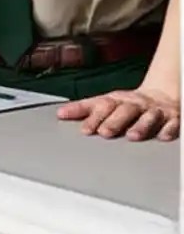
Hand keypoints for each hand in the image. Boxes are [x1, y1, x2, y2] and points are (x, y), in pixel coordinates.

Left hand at [56, 86, 179, 140]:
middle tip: (104, 132)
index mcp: (117, 100)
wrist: (162, 96)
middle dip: (114, 121)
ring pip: (148, 116)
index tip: (84, 129)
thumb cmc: (128, 104)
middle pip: (124, 110)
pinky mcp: (173, 118)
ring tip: (132, 136)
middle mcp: (135, 104)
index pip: (102, 105)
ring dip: (140, 126)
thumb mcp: (107, 103)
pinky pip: (172, 123)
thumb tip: (60, 113)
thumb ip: (85, 109)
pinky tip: (162, 136)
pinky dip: (168, 129)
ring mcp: (154, 111)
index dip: (92, 116)